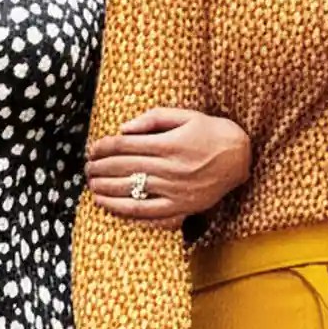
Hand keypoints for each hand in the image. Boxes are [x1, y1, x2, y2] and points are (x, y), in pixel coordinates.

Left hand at [86, 108, 250, 227]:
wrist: (241, 157)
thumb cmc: (211, 132)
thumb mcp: (186, 116)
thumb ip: (153, 119)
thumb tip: (123, 129)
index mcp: (168, 144)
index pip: (124, 145)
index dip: (103, 147)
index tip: (91, 150)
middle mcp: (169, 168)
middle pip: (123, 167)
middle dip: (100, 168)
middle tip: (86, 169)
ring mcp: (174, 190)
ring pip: (131, 190)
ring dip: (105, 189)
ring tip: (91, 186)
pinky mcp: (181, 207)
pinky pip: (147, 212)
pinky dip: (125, 211)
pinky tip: (109, 207)